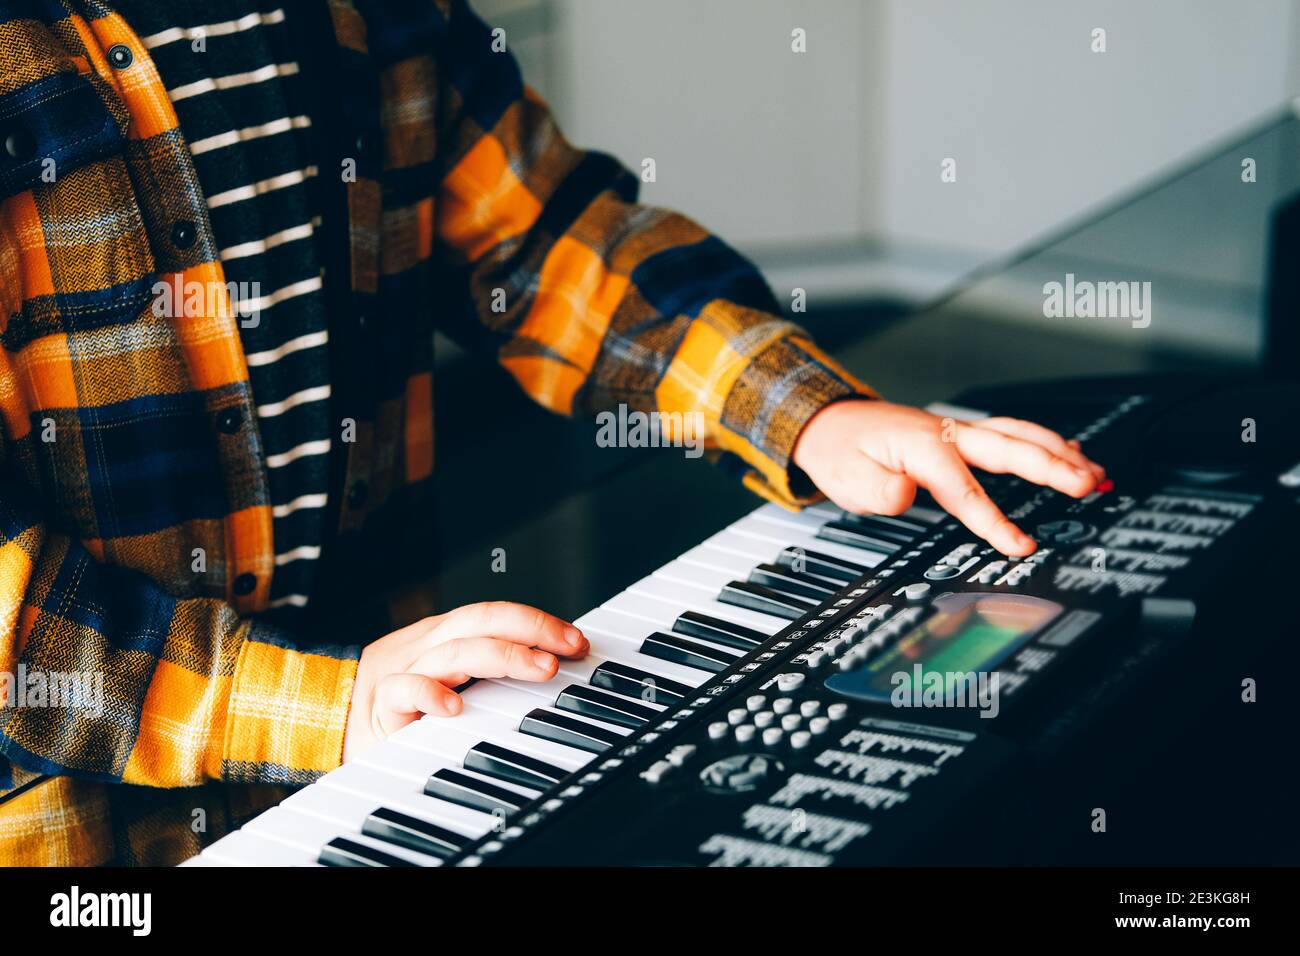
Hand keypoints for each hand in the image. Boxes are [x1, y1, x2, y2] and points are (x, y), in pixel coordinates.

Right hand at [343, 602, 588, 760]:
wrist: (327, 722)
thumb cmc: (401, 705)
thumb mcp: (448, 679)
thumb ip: (487, 670)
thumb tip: (549, 665)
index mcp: (445, 636)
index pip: (496, 614)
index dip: (537, 622)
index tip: (577, 641)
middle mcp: (427, 645)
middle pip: (482, 621)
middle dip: (531, 629)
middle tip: (568, 648)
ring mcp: (404, 670)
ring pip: (454, 650)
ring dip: (503, 656)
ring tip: (540, 669)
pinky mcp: (383, 705)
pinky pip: (404, 690)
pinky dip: (430, 694)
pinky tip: (455, 707)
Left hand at [792, 400, 1105, 556]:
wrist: (830, 422)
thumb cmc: (841, 451)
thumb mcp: (846, 478)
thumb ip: (877, 491)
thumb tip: (904, 496)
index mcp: (922, 446)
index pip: (965, 488)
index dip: (994, 519)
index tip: (1020, 544)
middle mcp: (947, 432)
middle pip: (1009, 447)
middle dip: (1051, 466)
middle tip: (1088, 485)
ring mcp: (958, 430)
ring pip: (1018, 434)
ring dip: (1058, 452)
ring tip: (1095, 473)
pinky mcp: (962, 433)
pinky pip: (1011, 433)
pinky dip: (1044, 442)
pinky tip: (1067, 453)